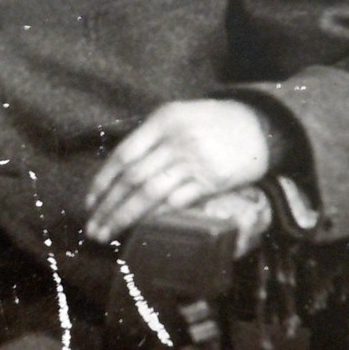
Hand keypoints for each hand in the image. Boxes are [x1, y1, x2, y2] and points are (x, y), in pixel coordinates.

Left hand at [85, 99, 278, 244]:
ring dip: (125, 216)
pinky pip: (177, 203)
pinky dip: (156, 217)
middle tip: (93, 228)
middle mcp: (176, 140)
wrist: (259, 125)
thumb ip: (150, 139)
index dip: (103, 181)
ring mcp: (195, 161)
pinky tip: (142, 230)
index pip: (124, 154)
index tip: (89, 203)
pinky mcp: (212, 181)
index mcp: (163, 120)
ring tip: (108, 233)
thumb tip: (118, 174)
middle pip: (133, 178)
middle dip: (109, 206)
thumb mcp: (178, 116)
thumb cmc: (211, 123)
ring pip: (151, 193)